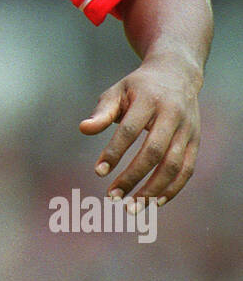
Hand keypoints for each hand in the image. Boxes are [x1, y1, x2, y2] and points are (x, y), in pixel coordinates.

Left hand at [79, 54, 202, 206]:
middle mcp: (172, 115)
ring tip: (132, 207)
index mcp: (149, 100)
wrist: (177, 73)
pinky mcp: (195, 141)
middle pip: (153, 151)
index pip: (130, 130)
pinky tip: (154, 203)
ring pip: (173, 165)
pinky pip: (187, 170)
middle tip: (112, 196)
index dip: (114, 152)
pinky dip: (172, 189)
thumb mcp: (117, 91)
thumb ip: (102, 112)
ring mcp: (187, 129)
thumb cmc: (139, 87)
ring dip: (153, 190)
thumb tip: (84, 129)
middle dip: (132, 177)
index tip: (98, 172)